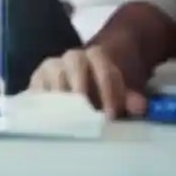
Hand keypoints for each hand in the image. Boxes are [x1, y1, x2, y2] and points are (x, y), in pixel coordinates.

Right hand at [28, 46, 147, 118]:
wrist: (79, 87)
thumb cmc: (102, 92)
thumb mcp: (119, 94)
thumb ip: (130, 99)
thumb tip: (139, 106)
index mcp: (96, 57)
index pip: (103, 66)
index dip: (109, 90)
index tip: (110, 115)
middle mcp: (72, 58)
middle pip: (75, 61)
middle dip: (81, 86)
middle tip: (86, 111)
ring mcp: (51, 67)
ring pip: (54, 74)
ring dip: (61, 95)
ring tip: (68, 118)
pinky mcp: (35, 81)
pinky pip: (36, 88)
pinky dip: (42, 102)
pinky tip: (50, 118)